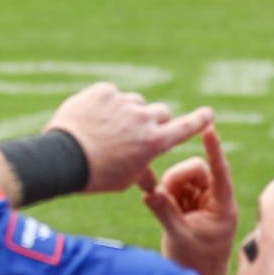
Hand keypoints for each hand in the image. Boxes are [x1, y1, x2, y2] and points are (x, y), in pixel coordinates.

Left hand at [43, 82, 213, 194]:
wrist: (64, 157)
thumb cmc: (97, 175)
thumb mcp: (126, 180)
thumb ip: (143, 173)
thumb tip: (151, 183)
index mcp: (155, 141)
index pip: (185, 127)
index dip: (199, 120)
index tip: (209, 113)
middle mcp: (144, 118)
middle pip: (160, 112)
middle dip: (154, 121)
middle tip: (137, 132)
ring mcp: (123, 102)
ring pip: (135, 102)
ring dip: (129, 111)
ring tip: (108, 129)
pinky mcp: (103, 91)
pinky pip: (112, 94)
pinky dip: (107, 103)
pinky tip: (93, 117)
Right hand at [142, 127, 237, 274]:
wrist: (196, 274)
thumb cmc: (196, 260)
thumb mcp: (180, 236)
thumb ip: (165, 212)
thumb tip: (150, 192)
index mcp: (223, 206)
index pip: (220, 172)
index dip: (214, 150)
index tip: (208, 129)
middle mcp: (214, 198)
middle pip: (196, 169)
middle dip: (177, 178)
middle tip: (163, 194)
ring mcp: (200, 199)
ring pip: (182, 176)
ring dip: (169, 187)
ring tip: (164, 207)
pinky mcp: (187, 202)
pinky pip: (173, 186)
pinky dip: (163, 192)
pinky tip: (157, 203)